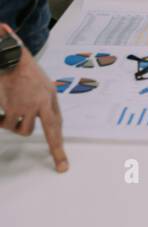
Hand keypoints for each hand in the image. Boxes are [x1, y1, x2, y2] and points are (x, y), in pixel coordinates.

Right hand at [0, 47, 67, 171]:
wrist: (12, 60)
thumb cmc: (25, 72)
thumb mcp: (44, 85)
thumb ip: (45, 104)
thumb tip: (50, 123)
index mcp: (50, 98)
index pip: (58, 124)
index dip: (59, 144)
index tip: (63, 163)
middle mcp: (43, 103)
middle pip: (52, 133)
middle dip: (57, 151)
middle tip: (62, 166)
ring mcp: (28, 107)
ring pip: (24, 130)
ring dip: (15, 125)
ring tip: (9, 112)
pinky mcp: (13, 108)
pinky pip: (7, 124)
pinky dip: (1, 121)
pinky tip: (0, 114)